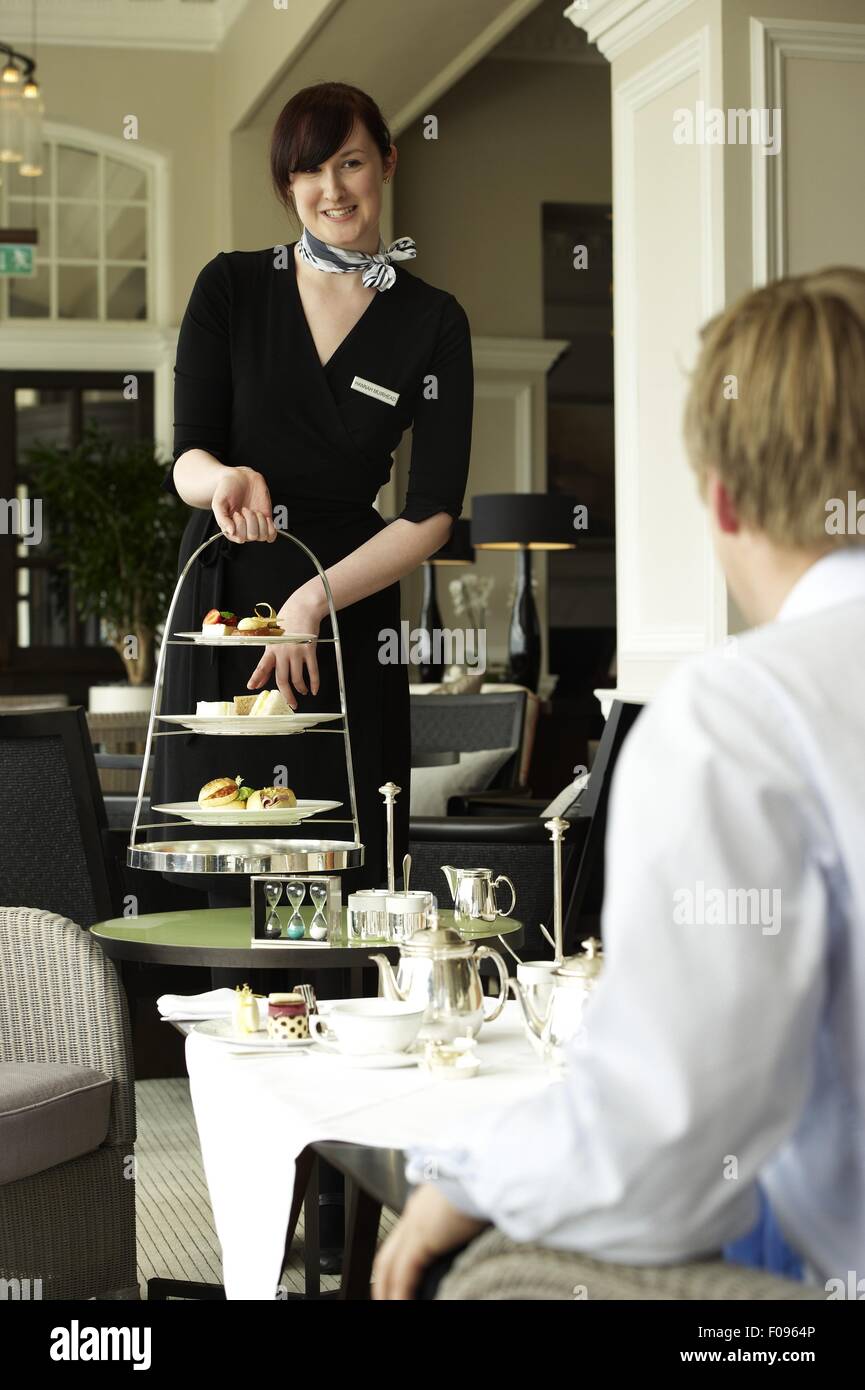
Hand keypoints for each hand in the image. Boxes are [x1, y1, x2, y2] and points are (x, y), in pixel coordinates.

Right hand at [212, 466, 276, 543]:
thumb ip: (222, 519)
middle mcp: (243, 530)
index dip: (240, 525)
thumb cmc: (227, 490)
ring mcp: (256, 526)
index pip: (239, 538)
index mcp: (230, 529)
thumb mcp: (218, 503)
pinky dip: (271, 527)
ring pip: (263, 536)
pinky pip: (272, 535)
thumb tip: (230, 532)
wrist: (239, 478)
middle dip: (250, 520)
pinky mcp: (266, 521)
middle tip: (245, 508)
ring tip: (254, 510)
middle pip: (252, 536)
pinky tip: (265, 517)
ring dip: (260, 522)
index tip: (236, 513)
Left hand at [247, 591, 323, 708]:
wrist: (303, 608)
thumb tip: (266, 670)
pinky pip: (312, 671)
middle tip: (291, 704)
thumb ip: (271, 653)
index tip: (251, 687)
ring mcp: (296, 652)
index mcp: (271, 648)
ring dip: (300, 689)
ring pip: (297, 678)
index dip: (256, 678)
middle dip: (286, 695)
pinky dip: (314, 683)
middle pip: (282, 679)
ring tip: (303, 692)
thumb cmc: (288, 620)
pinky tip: (314, 689)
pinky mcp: (310, 650)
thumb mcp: (274, 635)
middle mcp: (282, 652)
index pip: (262, 667)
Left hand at [371, 1185, 486, 1299]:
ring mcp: (415, 1222)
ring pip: (389, 1265)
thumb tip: (469, 1238)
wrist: (490, 1170)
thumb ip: (463, 1226)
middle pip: (387, 1253)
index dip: (397, 1260)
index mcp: (426, 1203)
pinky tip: (400, 1303)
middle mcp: (415, 1211)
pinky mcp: (421, 1235)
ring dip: (386, 1289)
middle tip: (386, 1297)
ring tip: (390, 1304)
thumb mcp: (474, 1207)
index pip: (402, 1238)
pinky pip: (403, 1274)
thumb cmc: (490, 1183)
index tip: (398, 1279)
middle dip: (383, 1279)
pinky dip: (399, 1292)